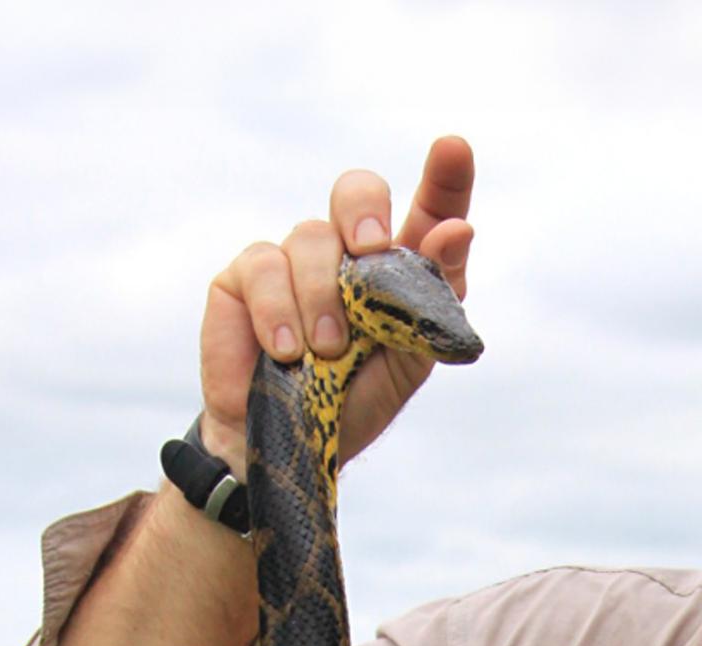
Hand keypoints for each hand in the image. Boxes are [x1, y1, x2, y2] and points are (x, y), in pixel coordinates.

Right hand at [196, 136, 475, 478]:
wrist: (288, 442)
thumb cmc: (354, 397)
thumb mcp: (409, 358)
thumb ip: (435, 296)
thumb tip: (457, 230)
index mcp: (398, 267)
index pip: (429, 208)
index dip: (445, 176)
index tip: (454, 148)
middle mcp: (346, 250)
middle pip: (357, 190)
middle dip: (364, 210)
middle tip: (370, 249)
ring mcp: (293, 258)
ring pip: (311, 238)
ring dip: (323, 297)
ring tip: (328, 350)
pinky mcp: (244, 277)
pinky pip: (264, 268)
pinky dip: (279, 309)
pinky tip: (287, 350)